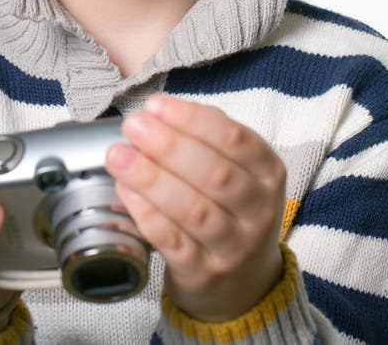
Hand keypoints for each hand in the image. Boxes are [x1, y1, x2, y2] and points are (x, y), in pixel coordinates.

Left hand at [105, 94, 285, 321]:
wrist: (243, 282)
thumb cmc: (230, 209)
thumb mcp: (237, 170)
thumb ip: (206, 136)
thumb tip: (160, 111)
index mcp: (268, 173)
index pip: (235, 139)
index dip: (192, 119)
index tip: (155, 106)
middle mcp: (258, 211)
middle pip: (214, 173)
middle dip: (168, 145)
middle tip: (133, 126)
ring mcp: (233, 247)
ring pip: (193, 209)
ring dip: (151, 178)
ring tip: (119, 156)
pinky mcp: (204, 274)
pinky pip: (174, 242)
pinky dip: (147, 213)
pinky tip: (125, 190)